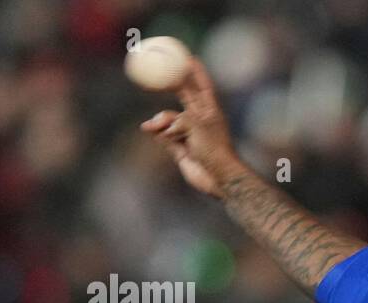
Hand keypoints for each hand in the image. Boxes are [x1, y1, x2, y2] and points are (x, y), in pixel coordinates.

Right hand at [139, 58, 243, 197]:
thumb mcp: (197, 126)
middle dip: (173, 85)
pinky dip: (156, 131)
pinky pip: (163, 134)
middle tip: (159, 72)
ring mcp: (189, 134)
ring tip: (155, 127)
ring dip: (160, 121)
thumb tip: (156, 125)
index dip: (196, 72)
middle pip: (184, 97)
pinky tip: (149, 129)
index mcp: (210, 112)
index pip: (203, 86)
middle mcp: (200, 120)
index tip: (190, 57)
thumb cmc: (214, 151)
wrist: (218, 179)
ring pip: (168, 118)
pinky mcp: (179, 148)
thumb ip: (177, 118)